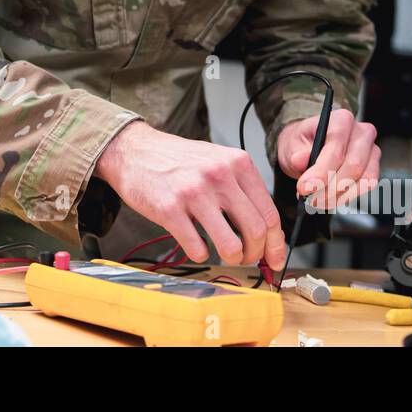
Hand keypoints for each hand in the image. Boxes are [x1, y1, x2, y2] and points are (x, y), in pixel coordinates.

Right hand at [94, 121, 285, 267]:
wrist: (136, 152)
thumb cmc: (179, 162)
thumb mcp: (218, 162)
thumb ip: (242, 190)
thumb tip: (266, 232)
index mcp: (238, 163)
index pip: (269, 213)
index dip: (276, 243)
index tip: (274, 260)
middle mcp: (219, 175)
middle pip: (256, 231)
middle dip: (255, 254)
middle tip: (247, 258)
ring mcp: (194, 192)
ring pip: (231, 245)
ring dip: (232, 258)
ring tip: (226, 255)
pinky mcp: (169, 209)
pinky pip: (197, 248)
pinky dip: (201, 254)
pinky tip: (196, 245)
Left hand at [276, 109, 379, 208]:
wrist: (309, 146)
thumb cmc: (303, 142)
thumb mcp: (292, 144)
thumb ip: (296, 153)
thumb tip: (300, 159)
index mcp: (341, 120)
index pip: (336, 146)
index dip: (321, 170)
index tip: (305, 187)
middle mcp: (361, 132)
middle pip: (354, 165)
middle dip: (330, 187)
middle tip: (311, 199)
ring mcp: (371, 150)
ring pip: (364, 179)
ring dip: (339, 196)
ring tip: (318, 201)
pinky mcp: (373, 167)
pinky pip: (367, 186)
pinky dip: (348, 197)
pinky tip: (330, 199)